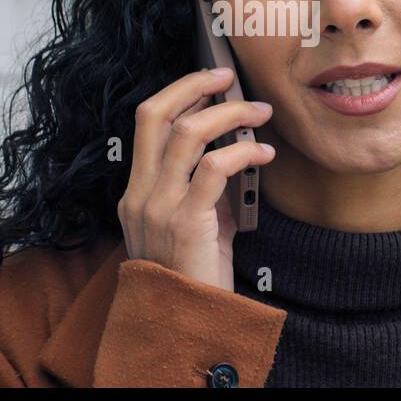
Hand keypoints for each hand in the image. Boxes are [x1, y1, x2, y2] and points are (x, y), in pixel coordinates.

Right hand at [118, 68, 274, 290]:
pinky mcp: (186, 222)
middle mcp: (140, 193)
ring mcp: (158, 206)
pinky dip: (244, 151)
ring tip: (260, 112)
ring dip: (229, 114)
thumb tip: (236, 148)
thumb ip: (203, 187)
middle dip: (194, 84)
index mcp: (136, 191)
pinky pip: (215, 168)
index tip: (210, 80)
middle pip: (155, 113)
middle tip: (229, 76)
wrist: (184, 324)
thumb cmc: (193, 275)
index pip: (147, 122)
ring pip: (188, 133)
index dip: (178, 91)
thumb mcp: (192, 223)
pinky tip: (264, 153)